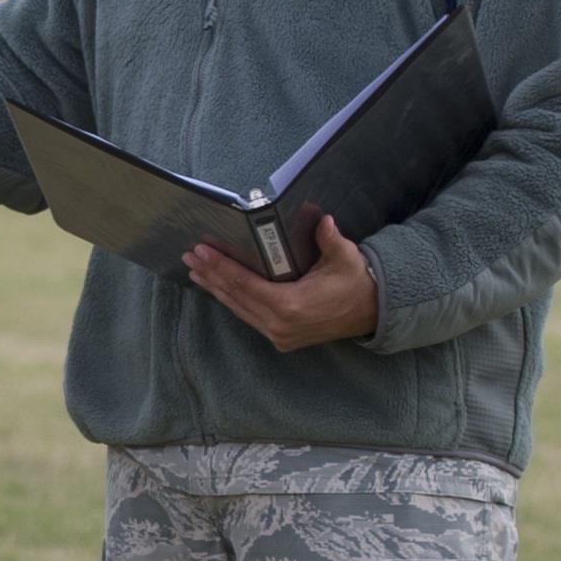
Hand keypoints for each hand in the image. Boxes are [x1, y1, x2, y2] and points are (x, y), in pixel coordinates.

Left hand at [185, 213, 378, 352]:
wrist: (371, 312)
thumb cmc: (355, 282)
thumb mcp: (346, 258)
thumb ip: (331, 241)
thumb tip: (324, 222)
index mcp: (290, 305)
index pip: (245, 284)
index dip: (221, 267)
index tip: (201, 252)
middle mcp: (279, 325)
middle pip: (235, 297)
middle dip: (210, 276)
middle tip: (190, 257)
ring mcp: (279, 335)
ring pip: (238, 309)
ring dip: (216, 289)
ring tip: (196, 272)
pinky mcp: (281, 338)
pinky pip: (248, 317)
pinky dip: (232, 301)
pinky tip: (218, 289)